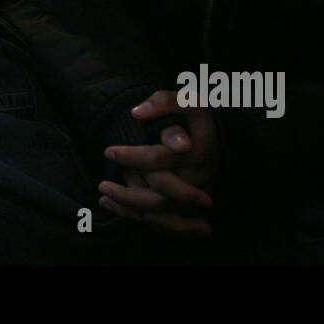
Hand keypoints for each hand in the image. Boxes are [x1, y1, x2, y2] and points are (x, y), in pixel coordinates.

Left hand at [98, 89, 220, 236]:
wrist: (223, 140)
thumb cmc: (199, 119)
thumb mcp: (190, 101)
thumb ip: (165, 102)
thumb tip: (137, 113)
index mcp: (198, 153)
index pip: (159, 159)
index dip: (131, 156)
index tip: (108, 151)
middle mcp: (198, 180)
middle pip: (160, 195)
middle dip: (127, 193)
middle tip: (101, 185)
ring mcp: (196, 198)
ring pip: (161, 212)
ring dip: (129, 209)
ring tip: (103, 198)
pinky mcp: (192, 208)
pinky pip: (165, 221)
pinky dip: (139, 218)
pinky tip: (115, 208)